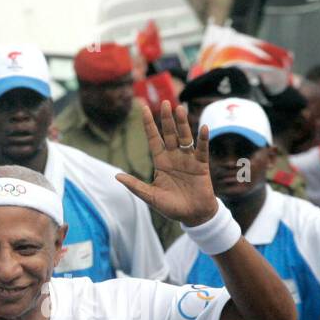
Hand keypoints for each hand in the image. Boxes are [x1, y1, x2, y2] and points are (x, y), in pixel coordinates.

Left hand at [115, 100, 217, 226]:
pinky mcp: (201, 165)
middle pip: (169, 134)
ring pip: (185, 137)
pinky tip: (202, 128)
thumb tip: (117, 176)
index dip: (149, 124)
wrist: (193, 217)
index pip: (153, 139)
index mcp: (161, 162)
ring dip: (182, 124)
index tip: (143, 108)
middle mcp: (174, 157)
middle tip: (165, 102)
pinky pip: (202, 150)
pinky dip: (203, 140)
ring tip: (179, 109)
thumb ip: (135, 185)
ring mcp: (188, 160)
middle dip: (166, 119)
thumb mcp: (150, 196)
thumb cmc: (171, 208)